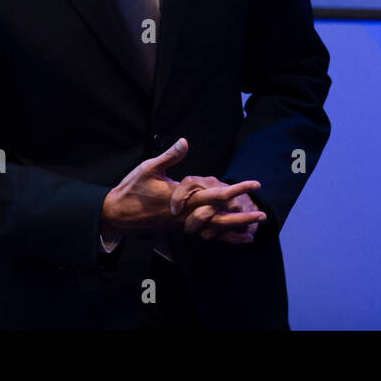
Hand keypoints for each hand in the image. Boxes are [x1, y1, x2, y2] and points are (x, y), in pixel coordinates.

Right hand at [102, 139, 263, 236]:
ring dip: (234, 230)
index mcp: (181, 198)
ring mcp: (182, 224)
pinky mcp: (179, 228)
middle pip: (219, 218)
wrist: (117, 214)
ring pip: (213, 230)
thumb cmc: (132, 189)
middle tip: (263, 215)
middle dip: (242, 216)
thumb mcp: (149, 168)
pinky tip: (233, 238)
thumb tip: (185, 142)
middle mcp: (185, 214)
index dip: (236, 189)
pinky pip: (203, 235)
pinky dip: (221, 238)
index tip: (254, 184)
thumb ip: (170, 156)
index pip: (214, 194)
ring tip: (254, 230)